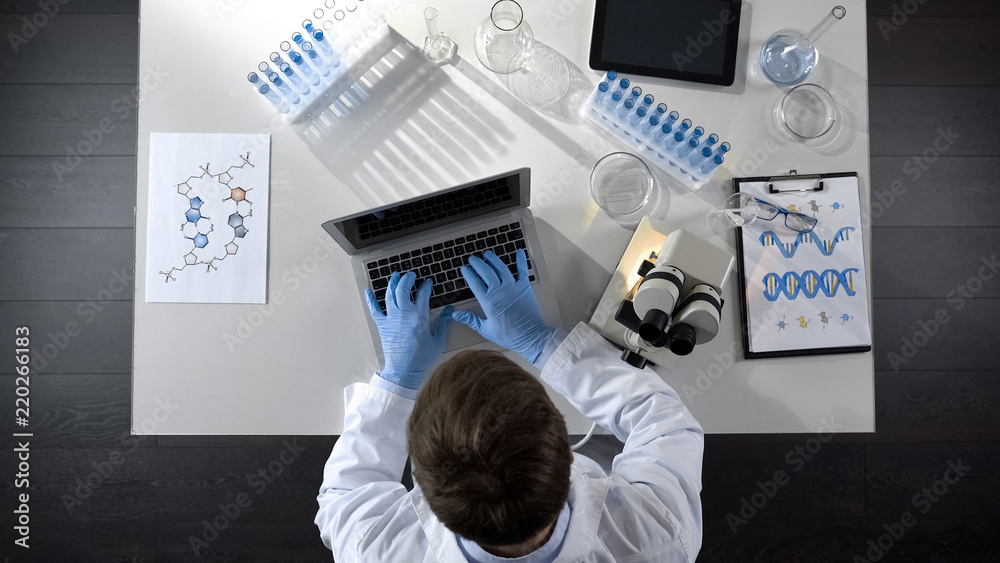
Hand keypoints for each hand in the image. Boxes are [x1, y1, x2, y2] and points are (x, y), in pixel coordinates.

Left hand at [365, 271, 453, 388]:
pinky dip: (371, 300)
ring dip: (392, 283)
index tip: (428, 282)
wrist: (404, 370)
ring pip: (390, 294)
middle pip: (403, 289)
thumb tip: (449, 310)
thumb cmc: (421, 358)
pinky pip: (374, 309)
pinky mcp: (383, 325)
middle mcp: (404, 314)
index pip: (423, 294)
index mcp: (419, 316)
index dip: (426, 286)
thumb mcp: (438, 341)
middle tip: (411, 275)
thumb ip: (444, 323)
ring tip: (395, 276)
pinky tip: (368, 292)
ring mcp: (392, 318)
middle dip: (407, 279)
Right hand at [451, 249, 553, 362]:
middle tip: (472, 259)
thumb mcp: (486, 329)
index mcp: (489, 302)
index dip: (468, 274)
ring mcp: (513, 287)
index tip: (464, 269)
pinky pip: (522, 270)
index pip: (475, 283)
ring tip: (487, 254)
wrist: (531, 336)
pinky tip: (518, 252)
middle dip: (477, 263)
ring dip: (493, 259)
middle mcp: (500, 291)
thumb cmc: (509, 335)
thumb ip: (470, 319)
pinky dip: (520, 260)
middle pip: (486, 272)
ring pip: (501, 268)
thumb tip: (456, 314)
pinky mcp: (525, 287)